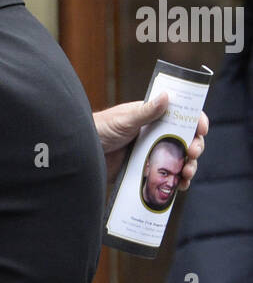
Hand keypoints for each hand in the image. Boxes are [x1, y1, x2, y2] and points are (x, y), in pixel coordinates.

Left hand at [93, 93, 207, 190]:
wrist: (80, 153)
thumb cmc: (100, 129)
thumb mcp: (125, 120)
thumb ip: (146, 111)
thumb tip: (167, 96)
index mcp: (154, 118)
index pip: (182, 117)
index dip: (196, 121)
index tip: (201, 129)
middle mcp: (155, 136)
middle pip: (185, 141)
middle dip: (195, 147)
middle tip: (192, 153)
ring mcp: (151, 154)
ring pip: (178, 161)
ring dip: (189, 167)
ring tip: (187, 174)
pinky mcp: (144, 172)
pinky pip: (165, 177)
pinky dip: (175, 182)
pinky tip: (179, 187)